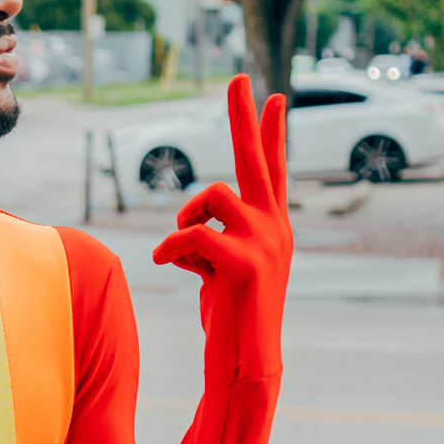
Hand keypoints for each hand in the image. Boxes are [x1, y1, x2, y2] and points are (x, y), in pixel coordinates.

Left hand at [152, 75, 291, 382]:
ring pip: (210, 195)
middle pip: (255, 159)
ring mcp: (266, 242)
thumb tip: (189, 226)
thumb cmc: (229, 320)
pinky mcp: (246, 263)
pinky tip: (167, 266)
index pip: (273, 169)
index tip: (273, 96)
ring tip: (180, 249)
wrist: (246, 365)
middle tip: (236, 78)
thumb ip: (214, 240)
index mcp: (272, 226)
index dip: (271, 133)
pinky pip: (190, 234)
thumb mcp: (220, 271)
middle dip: (242, 118)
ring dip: (184, 216)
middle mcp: (276, 227)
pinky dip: (169, 248)